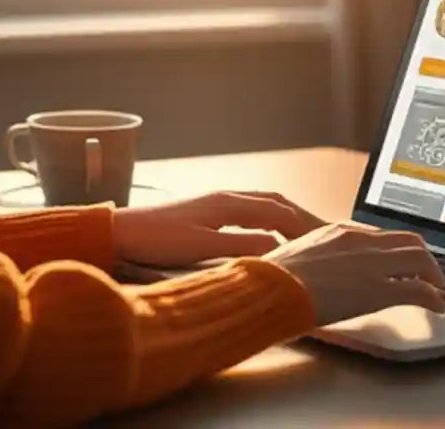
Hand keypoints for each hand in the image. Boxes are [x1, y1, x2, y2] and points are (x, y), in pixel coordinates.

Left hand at [113, 191, 325, 266]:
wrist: (117, 232)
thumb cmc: (156, 240)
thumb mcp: (201, 247)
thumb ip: (242, 246)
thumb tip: (279, 246)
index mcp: (229, 203)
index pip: (279, 212)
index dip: (305, 227)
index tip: (326, 242)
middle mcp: (226, 197)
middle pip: (275, 201)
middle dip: (302, 216)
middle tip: (325, 234)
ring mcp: (215, 202)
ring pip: (262, 203)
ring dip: (286, 215)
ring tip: (304, 231)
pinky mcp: (205, 211)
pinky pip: (249, 209)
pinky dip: (269, 217)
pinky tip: (268, 230)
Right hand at [265, 223, 444, 325]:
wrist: (271, 288)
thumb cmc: (273, 278)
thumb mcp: (295, 256)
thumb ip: (314, 258)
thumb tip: (314, 272)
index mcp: (340, 231)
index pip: (380, 236)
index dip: (395, 251)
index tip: (399, 263)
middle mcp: (361, 240)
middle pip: (409, 240)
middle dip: (423, 257)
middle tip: (428, 274)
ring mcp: (372, 263)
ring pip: (420, 259)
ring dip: (433, 275)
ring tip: (437, 289)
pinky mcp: (379, 290)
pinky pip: (419, 290)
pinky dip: (434, 298)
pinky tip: (437, 308)